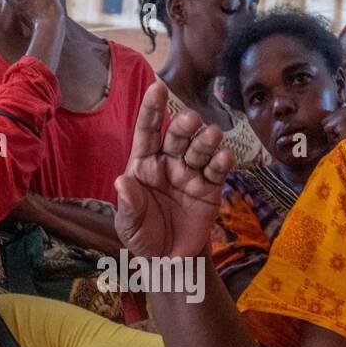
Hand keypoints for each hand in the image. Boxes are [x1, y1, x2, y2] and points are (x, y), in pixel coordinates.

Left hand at [114, 80, 233, 258]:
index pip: (147, 131)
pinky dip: (222, 164)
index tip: (158, 86)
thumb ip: (129, 205)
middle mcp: (168, 162)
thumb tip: (122, 182)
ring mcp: (191, 173)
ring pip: (200, 149)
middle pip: (177, 136)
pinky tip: (224, 158)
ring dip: (206, 140)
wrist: (170, 260)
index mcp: (144, 164)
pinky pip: (216, 172)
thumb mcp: (129, 226)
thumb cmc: (143, 235)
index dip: (152, 109)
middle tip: (190, 120)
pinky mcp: (210, 188)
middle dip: (184, 125)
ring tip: (212, 135)